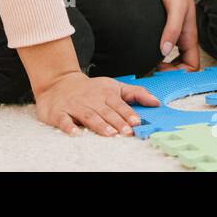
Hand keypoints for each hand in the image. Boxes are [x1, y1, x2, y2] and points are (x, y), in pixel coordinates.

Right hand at [33, 71, 157, 136]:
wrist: (59, 82)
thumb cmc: (92, 89)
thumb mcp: (114, 86)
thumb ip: (136, 93)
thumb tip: (156, 102)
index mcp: (105, 93)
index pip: (118, 104)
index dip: (127, 113)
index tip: (136, 122)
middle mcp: (91, 99)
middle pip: (105, 111)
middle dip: (117, 121)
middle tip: (127, 132)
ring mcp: (75, 106)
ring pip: (88, 116)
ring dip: (99, 125)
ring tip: (110, 134)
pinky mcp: (59, 113)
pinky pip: (64, 120)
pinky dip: (69, 127)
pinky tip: (76, 134)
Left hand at [146, 0, 199, 71]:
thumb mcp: (175, 8)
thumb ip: (171, 30)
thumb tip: (163, 52)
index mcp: (189, 35)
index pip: (192, 65)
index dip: (180, 74)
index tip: (163, 72)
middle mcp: (182, 36)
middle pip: (181, 65)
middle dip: (170, 72)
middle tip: (152, 72)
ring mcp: (173, 31)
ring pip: (170, 56)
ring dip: (162, 63)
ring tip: (146, 64)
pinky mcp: (162, 25)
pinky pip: (161, 44)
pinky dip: (154, 51)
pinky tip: (143, 49)